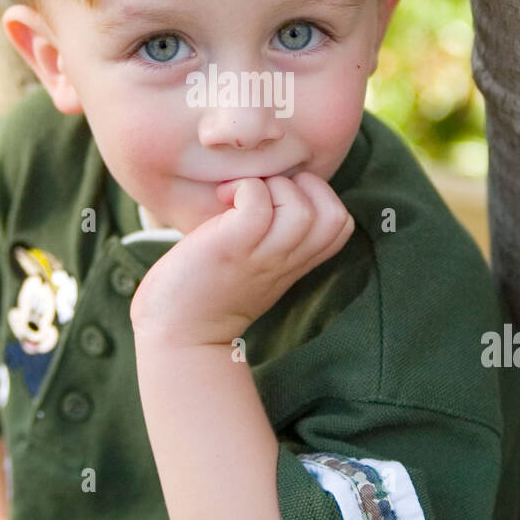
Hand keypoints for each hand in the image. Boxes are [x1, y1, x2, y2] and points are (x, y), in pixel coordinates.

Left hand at [129, 172, 354, 346]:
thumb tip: (265, 187)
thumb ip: (270, 233)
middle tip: (267, 192)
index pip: (342, 224)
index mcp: (294, 261)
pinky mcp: (233, 247)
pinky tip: (224, 199)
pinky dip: (244, 188)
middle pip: (336, 216)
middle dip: (306, 186)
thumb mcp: (253, 262)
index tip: (279, 198)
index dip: (320, 196)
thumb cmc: (204, 288)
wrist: (177, 334)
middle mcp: (285, 259)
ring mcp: (261, 255)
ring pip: (302, 209)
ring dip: (274, 187)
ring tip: (241, 196)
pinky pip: (257, 203)